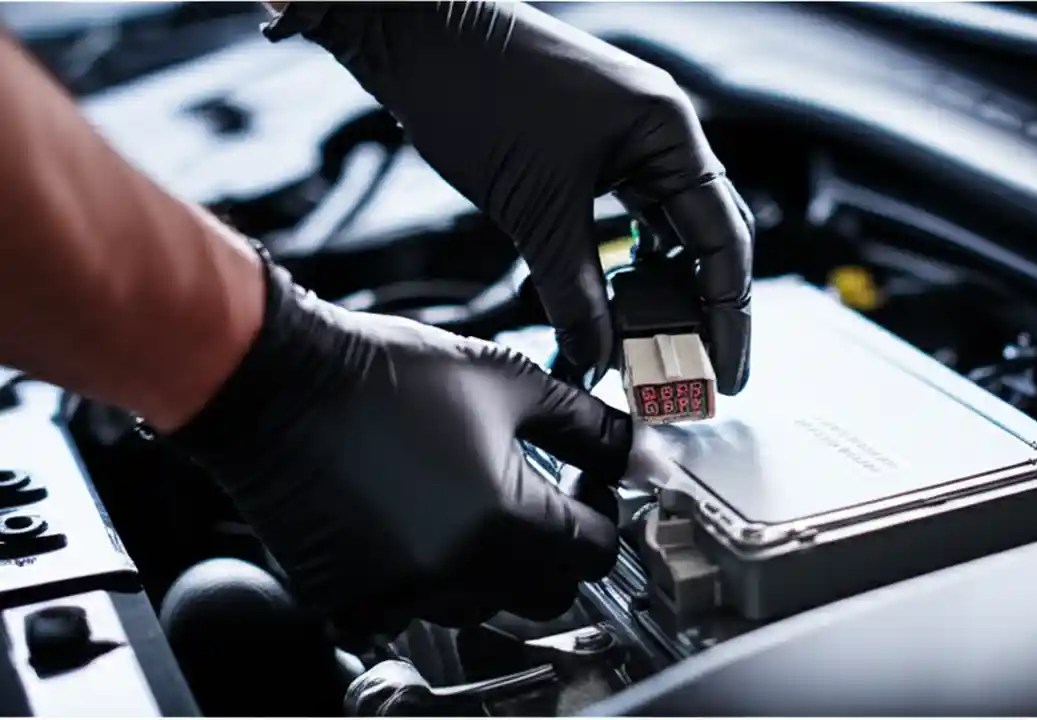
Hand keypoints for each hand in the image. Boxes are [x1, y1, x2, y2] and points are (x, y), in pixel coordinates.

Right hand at [165, 256, 631, 640]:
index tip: (587, 486)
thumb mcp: (508, 381)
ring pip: (482, 608)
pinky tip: (415, 526)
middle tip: (541, 500)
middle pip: (549, 593)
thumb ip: (587, 425)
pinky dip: (425, 581)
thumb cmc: (386, 373)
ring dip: (493, 567)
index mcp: (504, 519)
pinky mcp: (348, 600)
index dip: (602, 513)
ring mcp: (398, 593)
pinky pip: (411, 614)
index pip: (597, 551)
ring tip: (470, 505)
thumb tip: (639, 449)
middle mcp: (454, 571)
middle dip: (559, 549)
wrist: (279, 382)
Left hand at [265, 1, 753, 392]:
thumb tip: (596, 361)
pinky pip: (632, 212)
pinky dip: (629, 260)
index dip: (728, 313)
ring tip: (659, 346)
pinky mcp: (598, 145)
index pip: (722, 238)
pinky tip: (623, 299)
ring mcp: (633, 136)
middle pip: (708, 235)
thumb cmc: (477, 93)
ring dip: (665, 287)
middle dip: (705, 307)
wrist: (417, 39)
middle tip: (698, 373)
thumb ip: (573, 292)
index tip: (725, 373)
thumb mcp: (534, 209)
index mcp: (668, 133)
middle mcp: (663, 131)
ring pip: (669, 228)